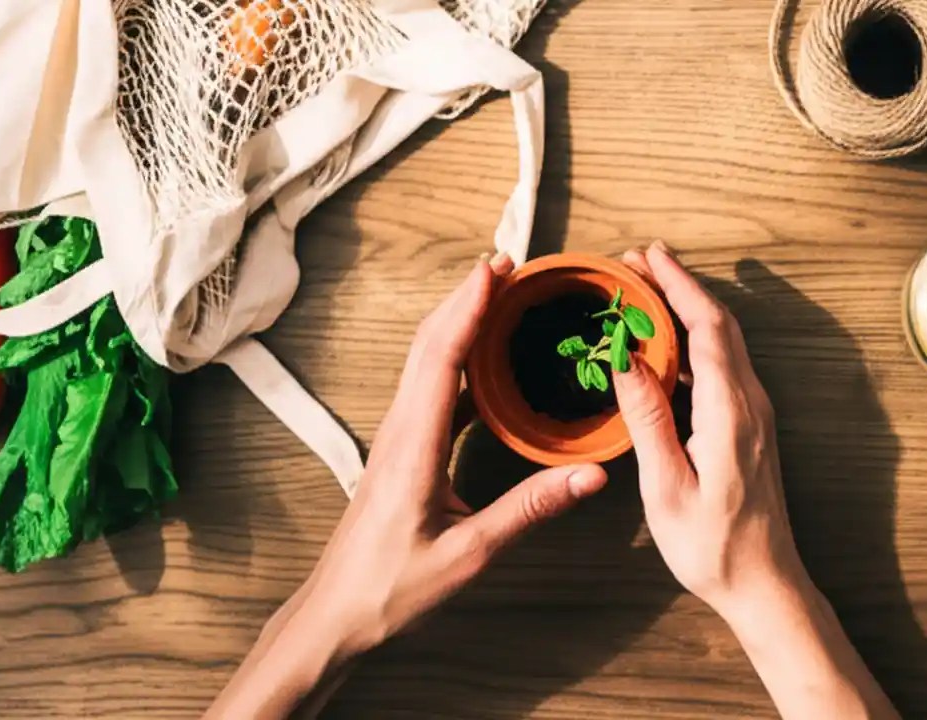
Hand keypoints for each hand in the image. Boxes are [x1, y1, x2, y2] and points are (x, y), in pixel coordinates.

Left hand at [207, 254, 608, 718]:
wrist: (336, 614)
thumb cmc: (390, 589)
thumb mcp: (468, 555)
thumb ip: (529, 510)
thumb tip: (590, 475)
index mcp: (414, 446)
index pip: (440, 357)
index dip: (468, 307)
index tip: (496, 268)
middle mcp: (400, 429)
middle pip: (429, 344)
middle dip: (466, 297)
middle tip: (509, 265)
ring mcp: (397, 437)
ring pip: (425, 360)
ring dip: (459, 320)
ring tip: (499, 297)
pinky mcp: (402, 450)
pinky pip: (430, 388)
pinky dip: (457, 359)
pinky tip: (485, 362)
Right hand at [613, 243, 897, 719]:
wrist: (763, 581)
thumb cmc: (712, 545)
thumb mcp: (666, 485)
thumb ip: (647, 418)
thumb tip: (624, 360)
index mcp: (730, 411)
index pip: (706, 327)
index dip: (677, 284)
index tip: (646, 255)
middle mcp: (750, 402)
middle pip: (718, 324)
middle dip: (679, 286)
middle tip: (636, 264)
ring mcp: (754, 413)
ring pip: (723, 342)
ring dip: (686, 311)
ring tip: (643, 295)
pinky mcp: (749, 426)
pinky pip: (722, 366)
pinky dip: (692, 342)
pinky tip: (663, 347)